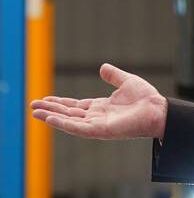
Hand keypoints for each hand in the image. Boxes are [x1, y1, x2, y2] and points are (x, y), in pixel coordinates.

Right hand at [30, 64, 168, 141]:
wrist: (158, 110)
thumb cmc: (146, 99)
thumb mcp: (127, 82)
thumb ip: (113, 76)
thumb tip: (102, 67)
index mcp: (101, 107)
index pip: (75, 106)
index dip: (59, 103)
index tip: (44, 99)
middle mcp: (96, 117)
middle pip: (68, 113)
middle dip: (50, 110)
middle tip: (32, 106)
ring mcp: (97, 125)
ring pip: (69, 121)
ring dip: (51, 117)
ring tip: (35, 113)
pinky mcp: (101, 131)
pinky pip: (78, 128)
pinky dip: (64, 124)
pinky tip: (51, 119)